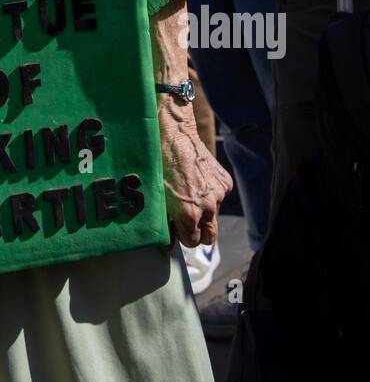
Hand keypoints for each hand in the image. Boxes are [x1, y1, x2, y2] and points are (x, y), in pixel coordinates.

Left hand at [159, 106, 232, 247]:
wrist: (175, 135)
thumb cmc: (161, 164)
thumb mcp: (157, 197)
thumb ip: (164, 224)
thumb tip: (166, 246)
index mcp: (190, 214)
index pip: (192, 242)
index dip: (183, 237)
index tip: (177, 230)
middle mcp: (208, 207)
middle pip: (209, 236)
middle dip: (198, 233)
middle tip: (186, 222)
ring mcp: (218, 194)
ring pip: (213, 214)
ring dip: (203, 210)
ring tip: (187, 192)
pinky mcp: (225, 182)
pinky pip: (218, 196)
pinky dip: (209, 193)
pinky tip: (196, 180)